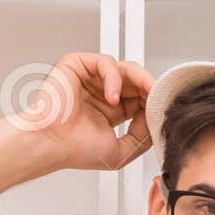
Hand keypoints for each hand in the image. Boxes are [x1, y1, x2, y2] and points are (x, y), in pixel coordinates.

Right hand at [14, 52, 154, 172]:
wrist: (50, 144)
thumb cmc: (74, 150)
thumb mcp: (120, 152)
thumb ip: (141, 139)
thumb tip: (155, 121)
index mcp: (111, 110)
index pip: (140, 98)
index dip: (154, 100)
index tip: (164, 107)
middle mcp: (102, 92)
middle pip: (136, 80)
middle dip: (151, 88)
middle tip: (160, 97)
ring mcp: (90, 78)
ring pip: (124, 68)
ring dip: (138, 80)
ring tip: (143, 95)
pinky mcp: (78, 65)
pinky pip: (105, 62)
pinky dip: (114, 77)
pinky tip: (113, 97)